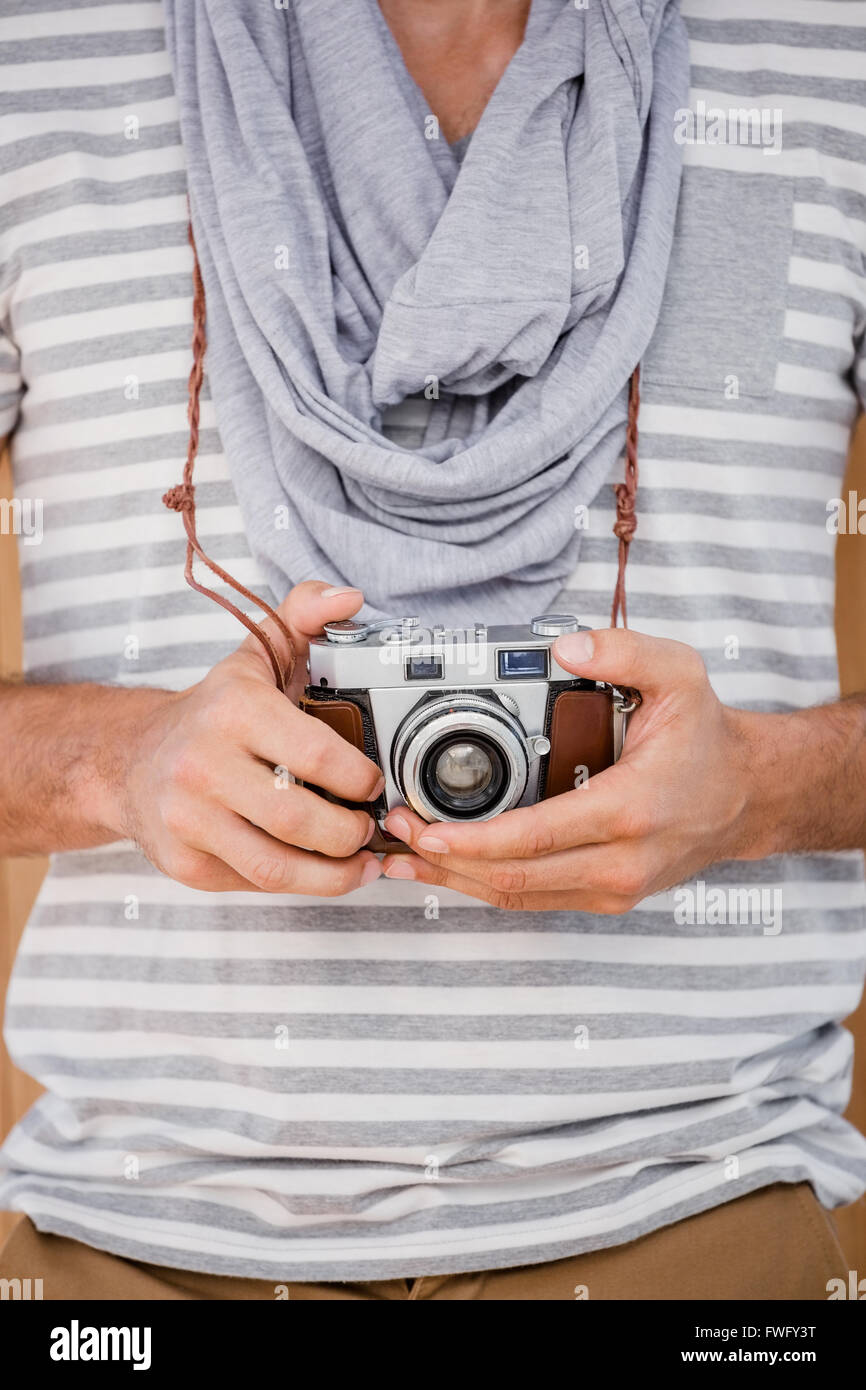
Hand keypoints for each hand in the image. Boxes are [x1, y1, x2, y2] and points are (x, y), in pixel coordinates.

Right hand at [115, 582, 383, 893]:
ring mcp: (188, 820)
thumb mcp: (255, 656)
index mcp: (233, 710)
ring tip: (358, 862)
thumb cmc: (213, 713)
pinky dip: (296, 883)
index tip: (376, 784)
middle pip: (300, 820)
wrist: (128, 761)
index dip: (360, 779)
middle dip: (352, 833)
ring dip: (333, 874)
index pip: (316, 754)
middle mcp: (204, 765)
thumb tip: (349, 599)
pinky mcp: (184, 864)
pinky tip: (318, 870)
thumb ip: (305, 617)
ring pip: (278, 866)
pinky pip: (255, 884)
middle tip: (371, 828)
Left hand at [382, 627, 771, 912]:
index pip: (534, 839)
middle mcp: (620, 861)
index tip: (423, 827)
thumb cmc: (708, 740)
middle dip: (444, 860)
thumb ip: (624, 650)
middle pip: (513, 878)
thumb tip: (565, 648)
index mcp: (630, 810)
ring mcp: (613, 887)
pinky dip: (483, 885)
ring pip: (517, 896)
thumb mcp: (681, 675)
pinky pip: (533, 898)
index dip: (469, 841)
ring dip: (454, 880)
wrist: (748, 796)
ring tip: (401, 856)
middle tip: (396, 832)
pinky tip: (446, 869)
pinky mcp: (605, 896)